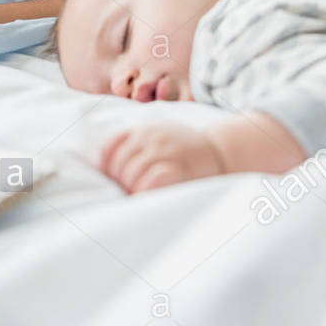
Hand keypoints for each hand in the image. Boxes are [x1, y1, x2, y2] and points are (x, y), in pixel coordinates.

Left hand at [97, 122, 224, 193]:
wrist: (220, 149)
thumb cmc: (186, 147)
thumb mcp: (160, 132)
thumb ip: (137, 141)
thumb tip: (105, 161)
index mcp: (145, 129)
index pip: (111, 144)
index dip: (105, 163)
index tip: (109, 176)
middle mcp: (153, 137)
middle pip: (119, 162)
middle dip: (119, 180)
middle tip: (126, 191)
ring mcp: (166, 151)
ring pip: (132, 172)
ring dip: (131, 188)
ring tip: (137, 196)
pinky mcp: (179, 168)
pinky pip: (152, 180)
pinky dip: (144, 190)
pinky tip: (146, 196)